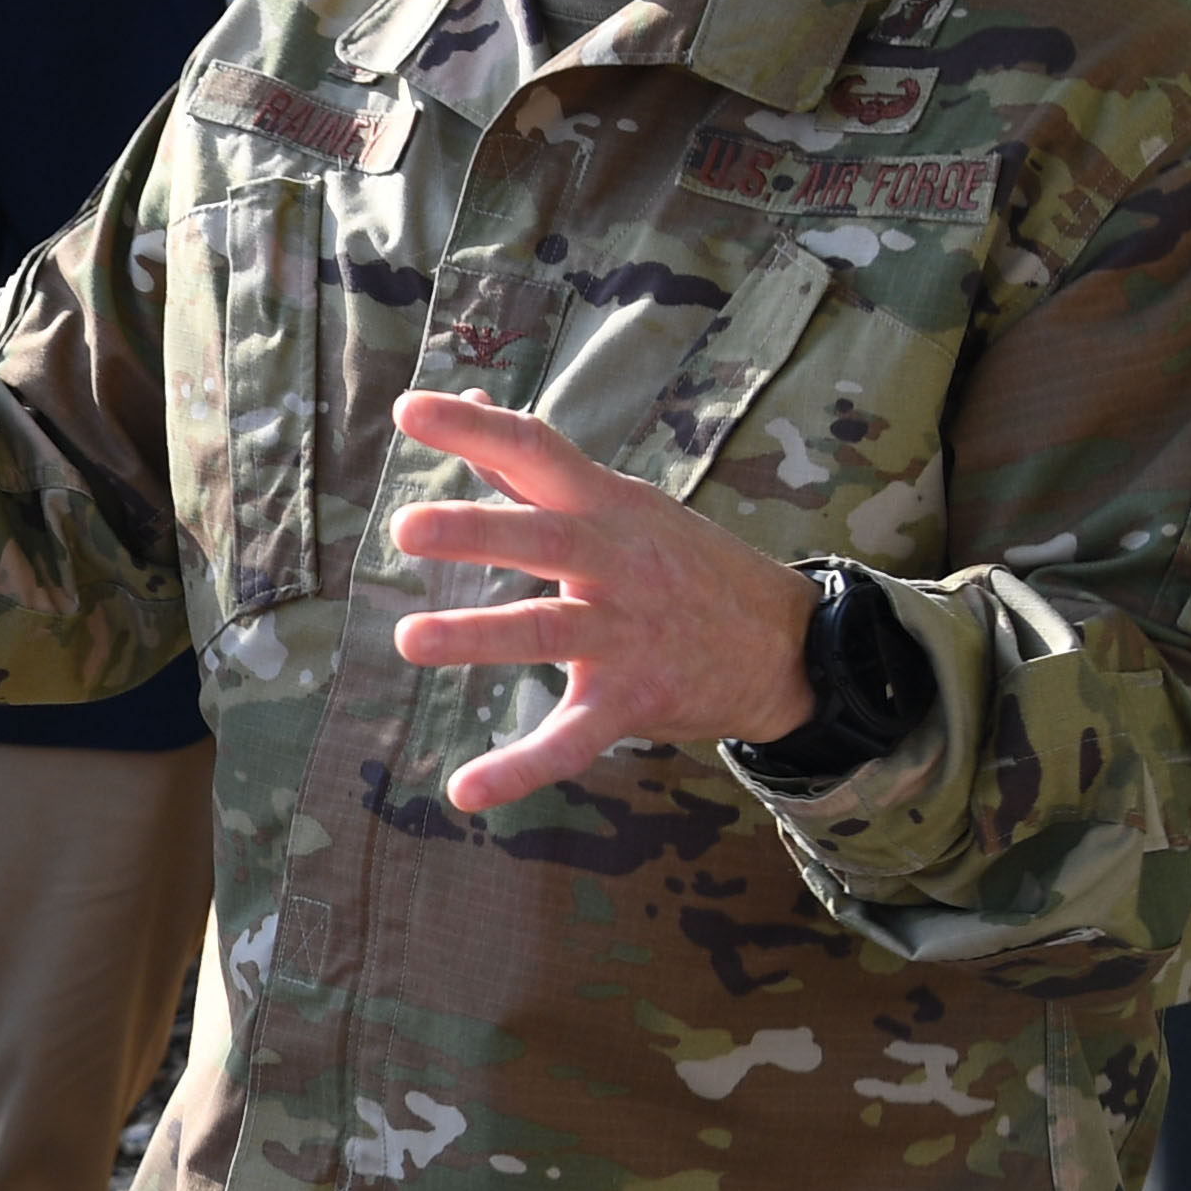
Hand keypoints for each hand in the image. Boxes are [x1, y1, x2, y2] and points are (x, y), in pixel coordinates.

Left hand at [379, 390, 823, 810]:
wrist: (785, 643)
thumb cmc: (680, 560)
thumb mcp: (618, 500)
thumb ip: (533, 463)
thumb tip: (465, 399)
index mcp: (605, 505)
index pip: (537, 450)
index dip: (475, 430)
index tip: (409, 408)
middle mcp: (614, 562)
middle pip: (542, 539)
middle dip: (476, 531)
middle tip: (406, 526)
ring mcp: (625, 633)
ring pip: (546, 631)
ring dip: (479, 636)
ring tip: (410, 640)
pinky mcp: (634, 700)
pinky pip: (572, 740)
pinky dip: (521, 768)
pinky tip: (466, 791)